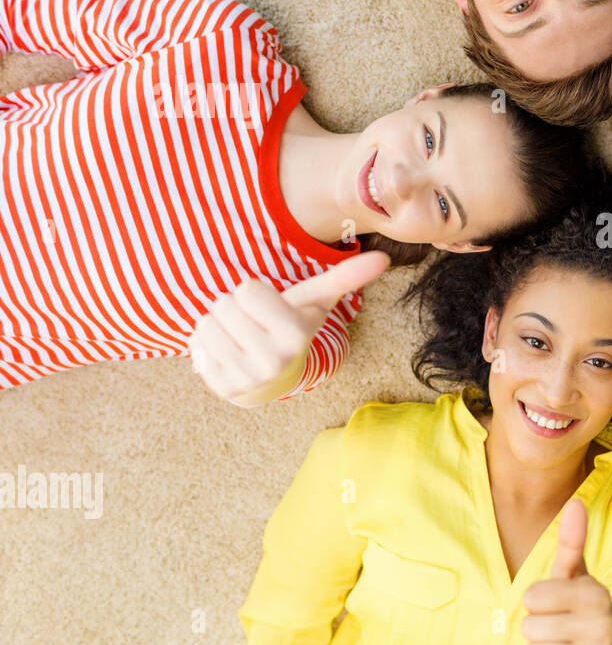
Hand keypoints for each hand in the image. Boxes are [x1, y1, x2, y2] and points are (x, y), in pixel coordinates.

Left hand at [187, 250, 389, 402]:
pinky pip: (196, 348)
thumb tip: (383, 257)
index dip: (254, 292)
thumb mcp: (315, 302)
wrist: (274, 378)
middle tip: (252, 322)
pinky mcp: (221, 388)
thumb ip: (346, 277)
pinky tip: (227, 353)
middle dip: (234, 307)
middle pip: (224, 304)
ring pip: (205, 324)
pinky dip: (206, 345)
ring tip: (239, 335)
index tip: (268, 308)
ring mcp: (246, 378)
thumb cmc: (292, 327)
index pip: (247, 288)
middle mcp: (273, 360)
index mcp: (295, 335)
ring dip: (218, 324)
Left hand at [522, 499, 611, 644]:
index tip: (554, 603)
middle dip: (537, 628)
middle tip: (559, 629)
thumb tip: (575, 502)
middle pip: (530, 627)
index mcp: (597, 594)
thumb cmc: (584, 609)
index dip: (537, 600)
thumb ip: (571, 541)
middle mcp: (603, 627)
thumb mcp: (576, 575)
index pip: (533, 596)